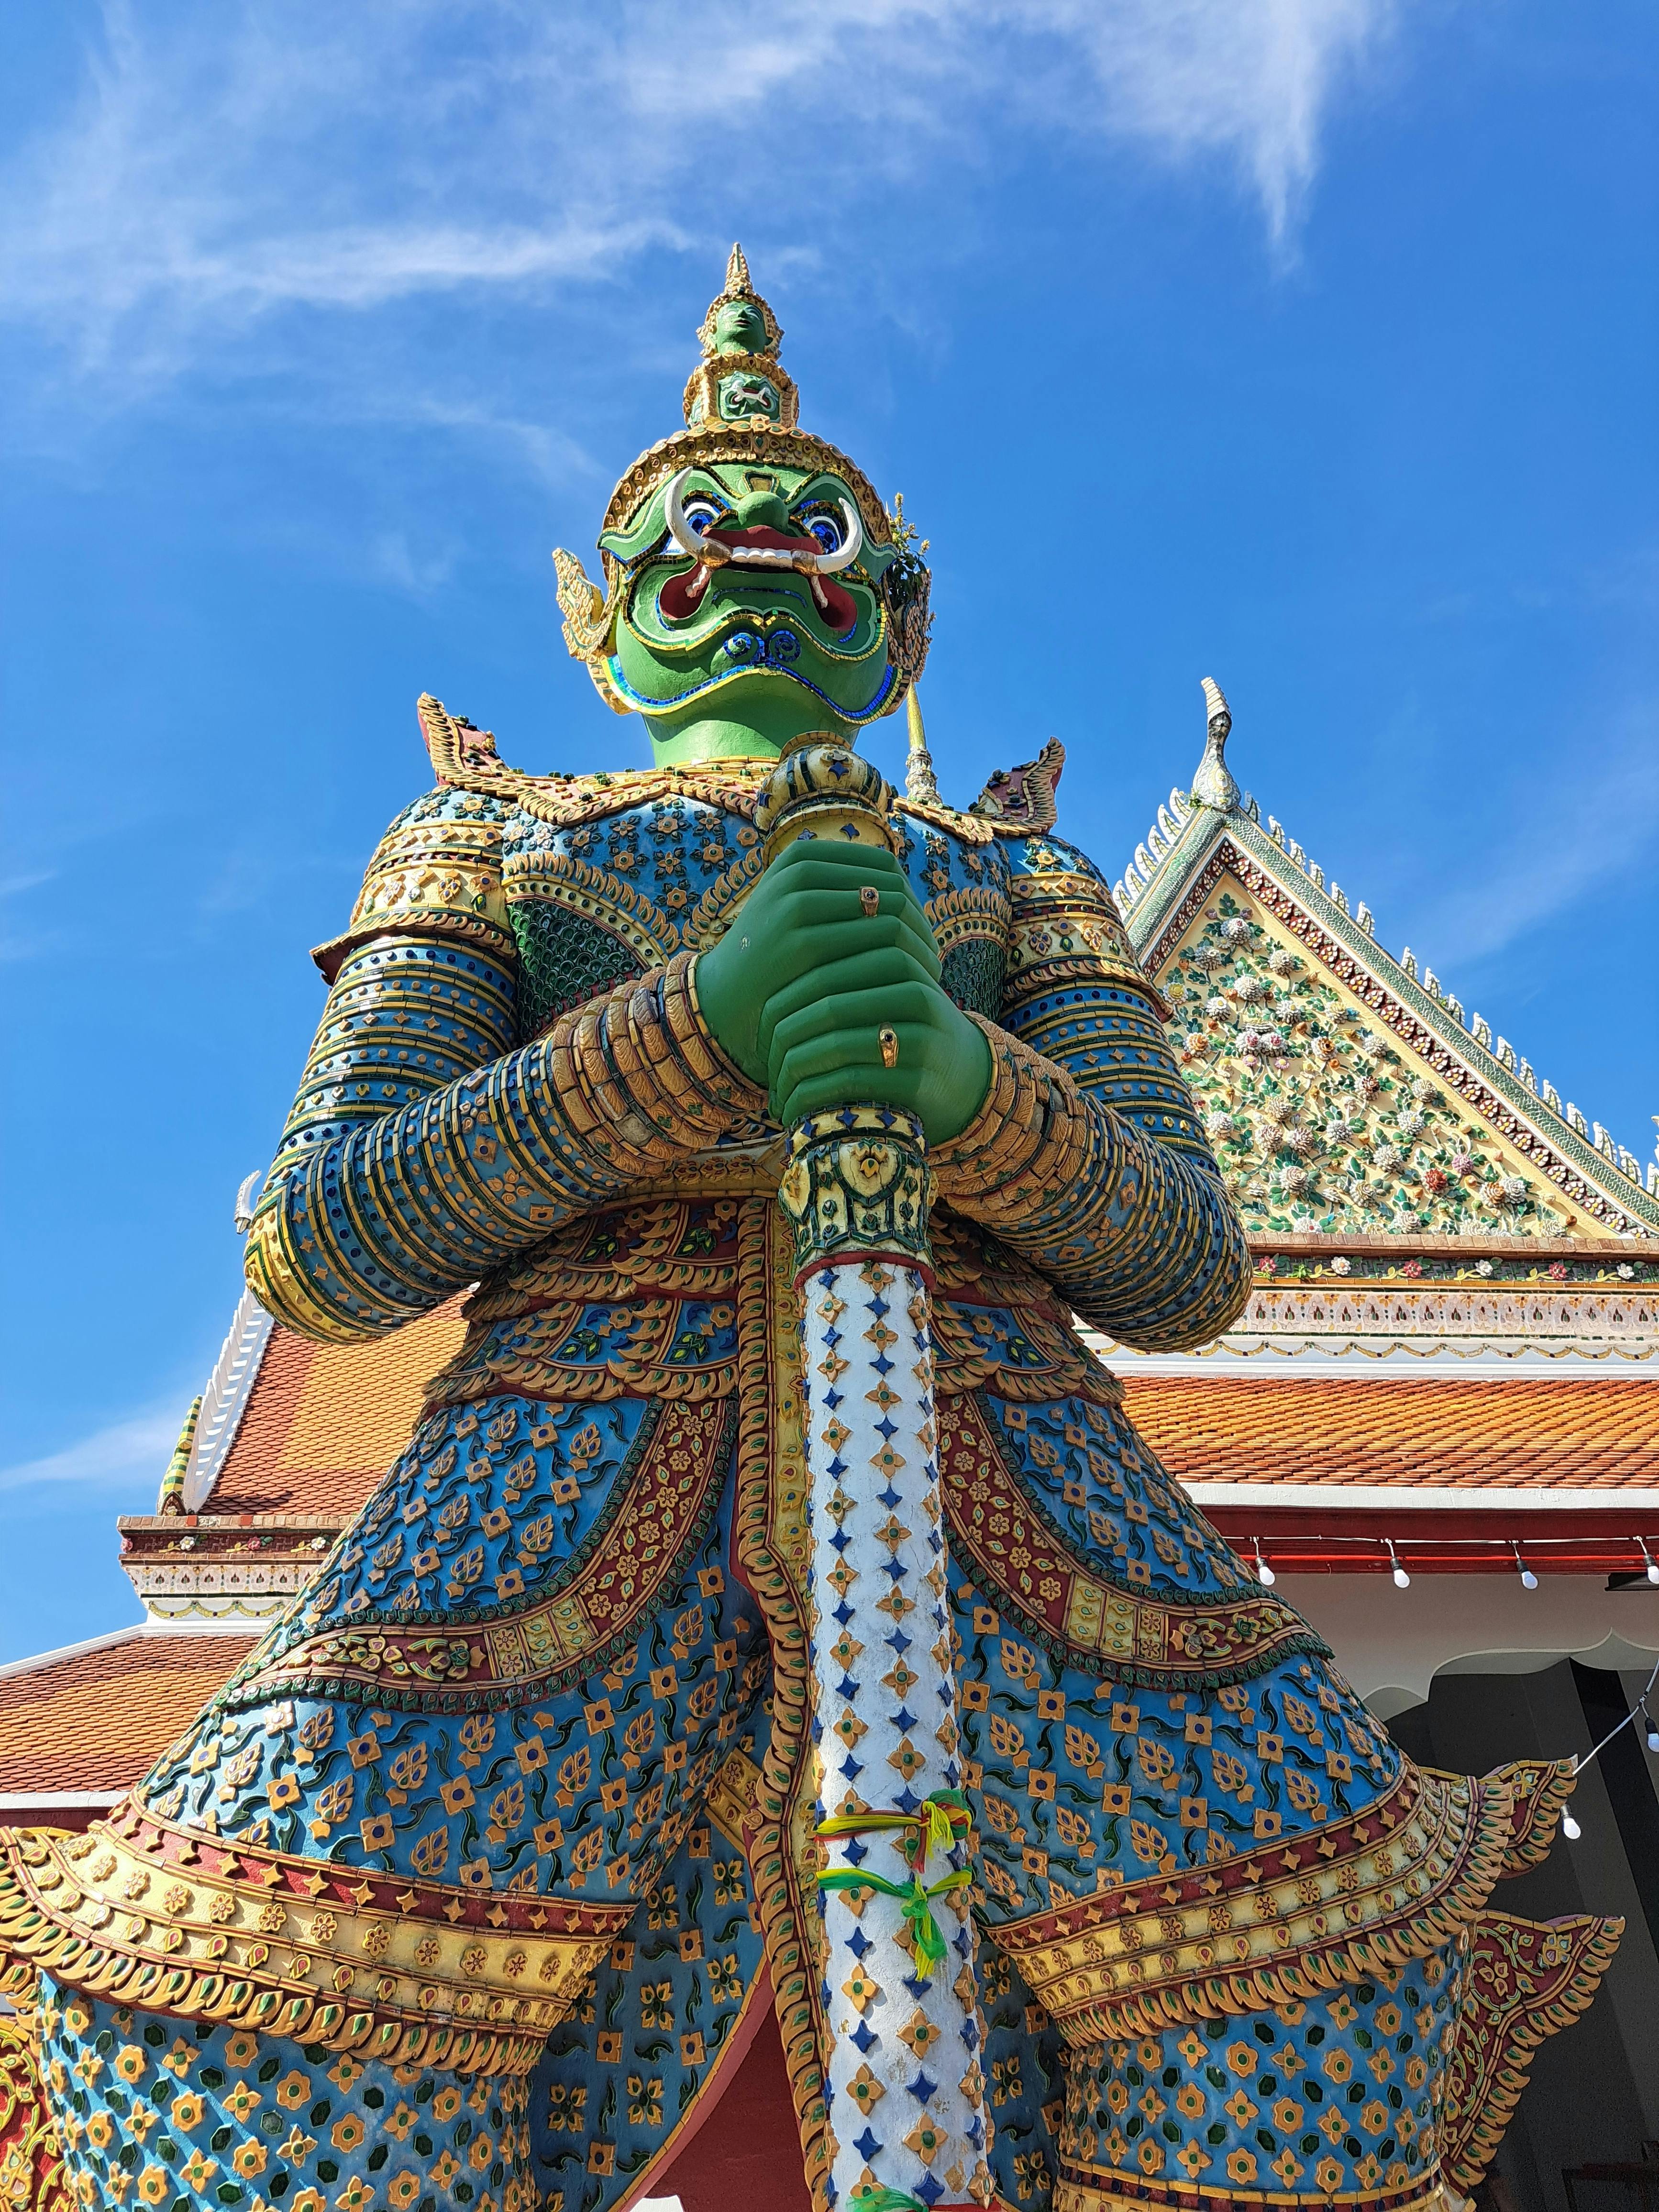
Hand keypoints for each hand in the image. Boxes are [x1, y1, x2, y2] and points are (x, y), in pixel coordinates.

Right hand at [696, 840, 942, 1085]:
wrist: (725, 999)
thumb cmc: (774, 957)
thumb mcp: (798, 909)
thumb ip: (839, 890)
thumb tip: (903, 887)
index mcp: (802, 857)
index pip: (885, 867)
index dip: (913, 901)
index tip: (923, 935)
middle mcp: (801, 872)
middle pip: (893, 890)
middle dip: (921, 927)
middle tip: (934, 962)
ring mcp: (800, 904)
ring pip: (890, 917)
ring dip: (918, 949)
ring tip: (929, 977)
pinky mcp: (804, 942)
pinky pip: (875, 946)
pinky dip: (900, 968)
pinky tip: (909, 991)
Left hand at [764, 961, 991, 1142]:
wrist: (967, 1079)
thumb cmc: (905, 1033)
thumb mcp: (884, 991)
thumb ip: (843, 975)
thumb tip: (764, 973)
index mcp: (900, 961)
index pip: (823, 970)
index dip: (781, 999)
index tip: (758, 1029)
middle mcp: (914, 995)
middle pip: (826, 1007)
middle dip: (780, 1040)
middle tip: (760, 1063)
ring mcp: (919, 1037)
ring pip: (834, 1044)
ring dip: (790, 1074)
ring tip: (773, 1094)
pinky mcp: (917, 1080)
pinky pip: (848, 1082)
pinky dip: (810, 1098)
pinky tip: (792, 1112)